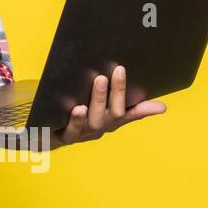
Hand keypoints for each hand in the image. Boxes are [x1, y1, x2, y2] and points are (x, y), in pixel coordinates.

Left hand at [51, 65, 166, 147]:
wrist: (45, 135)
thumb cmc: (74, 115)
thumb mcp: (96, 106)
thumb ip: (109, 97)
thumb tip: (139, 91)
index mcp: (109, 120)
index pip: (131, 113)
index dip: (145, 110)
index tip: (161, 106)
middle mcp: (99, 128)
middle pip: (114, 113)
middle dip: (118, 91)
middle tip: (118, 70)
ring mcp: (83, 134)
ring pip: (95, 120)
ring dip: (99, 99)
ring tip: (99, 81)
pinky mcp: (64, 137)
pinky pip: (72, 131)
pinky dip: (77, 120)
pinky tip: (78, 108)